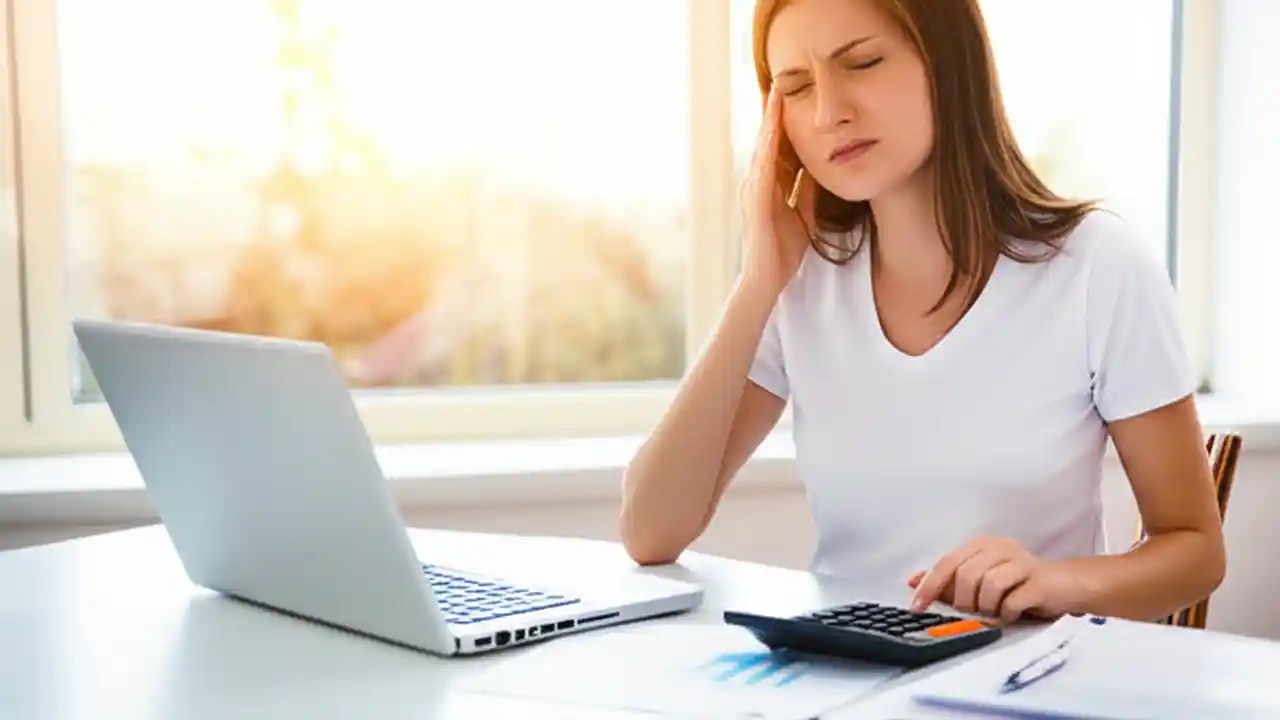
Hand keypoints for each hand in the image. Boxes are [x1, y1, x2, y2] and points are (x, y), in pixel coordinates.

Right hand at [738, 87, 813, 296]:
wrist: (767, 281)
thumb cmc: (782, 252)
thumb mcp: (803, 214)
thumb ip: (806, 193)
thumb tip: (816, 170)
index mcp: (768, 188)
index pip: (776, 149)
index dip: (782, 124)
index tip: (791, 98)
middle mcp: (756, 186)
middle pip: (765, 144)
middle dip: (772, 115)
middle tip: (779, 84)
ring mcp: (753, 194)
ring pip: (761, 151)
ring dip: (768, 125)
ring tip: (775, 98)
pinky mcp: (756, 206)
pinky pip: (763, 172)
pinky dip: (767, 151)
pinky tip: (772, 134)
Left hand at [907, 535, 1093, 623]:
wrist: (1066, 586)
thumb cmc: (1019, 584)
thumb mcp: (980, 582)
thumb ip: (950, 581)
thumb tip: (915, 581)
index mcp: (982, 545)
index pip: (948, 562)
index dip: (931, 585)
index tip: (918, 606)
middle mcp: (1000, 547)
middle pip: (966, 573)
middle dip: (963, 600)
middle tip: (970, 612)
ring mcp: (1022, 561)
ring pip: (988, 585)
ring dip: (986, 607)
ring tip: (993, 613)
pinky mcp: (1039, 581)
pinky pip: (1012, 600)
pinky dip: (1006, 613)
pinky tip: (1010, 615)